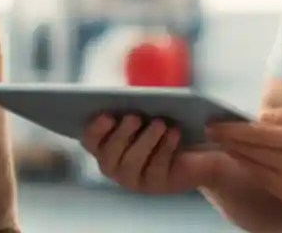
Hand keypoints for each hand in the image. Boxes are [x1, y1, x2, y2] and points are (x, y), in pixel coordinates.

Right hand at [81, 114, 227, 194]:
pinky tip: (174, 134)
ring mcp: (133, 178)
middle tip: (134, 117)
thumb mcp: (146, 111)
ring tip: (160, 124)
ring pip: (131, 162)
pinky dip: (164, 148)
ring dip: (145, 140)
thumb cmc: (160, 124)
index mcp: (104, 144)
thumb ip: (134, 105)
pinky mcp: (154, 185)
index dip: (95, 129)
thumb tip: (126, 97)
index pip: (90, 140)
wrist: (192, 149)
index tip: (107, 115)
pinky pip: (155, 168)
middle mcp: (114, 165)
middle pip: (108, 155)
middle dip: (121, 134)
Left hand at [209, 103, 281, 214]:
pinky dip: (254, 171)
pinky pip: (268, 184)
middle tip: (210, 131)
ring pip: (255, 171)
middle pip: (251, 154)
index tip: (212, 122)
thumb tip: (262, 117)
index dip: (231, 129)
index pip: (256, 135)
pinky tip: (248, 161)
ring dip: (238, 157)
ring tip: (225, 144)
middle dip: (228, 142)